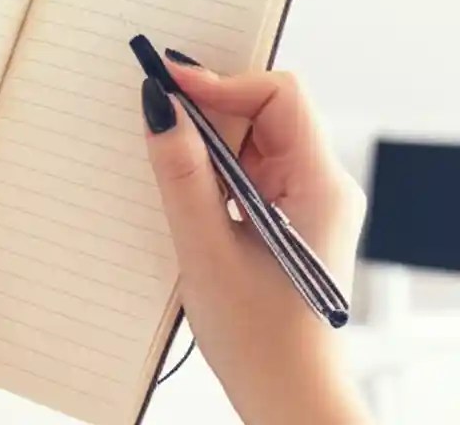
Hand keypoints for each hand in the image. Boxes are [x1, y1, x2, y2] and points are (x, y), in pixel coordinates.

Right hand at [141, 56, 369, 423]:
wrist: (288, 396)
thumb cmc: (261, 339)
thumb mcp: (206, 250)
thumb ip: (180, 174)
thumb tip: (159, 107)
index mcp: (319, 186)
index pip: (279, 96)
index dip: (221, 83)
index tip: (167, 85)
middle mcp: (321, 185)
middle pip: (266, 112)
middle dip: (208, 108)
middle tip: (154, 113)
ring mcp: (305, 202)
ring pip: (253, 141)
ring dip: (206, 142)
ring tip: (164, 160)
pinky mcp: (286, 219)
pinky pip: (248, 172)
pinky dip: (212, 171)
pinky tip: (182, 191)